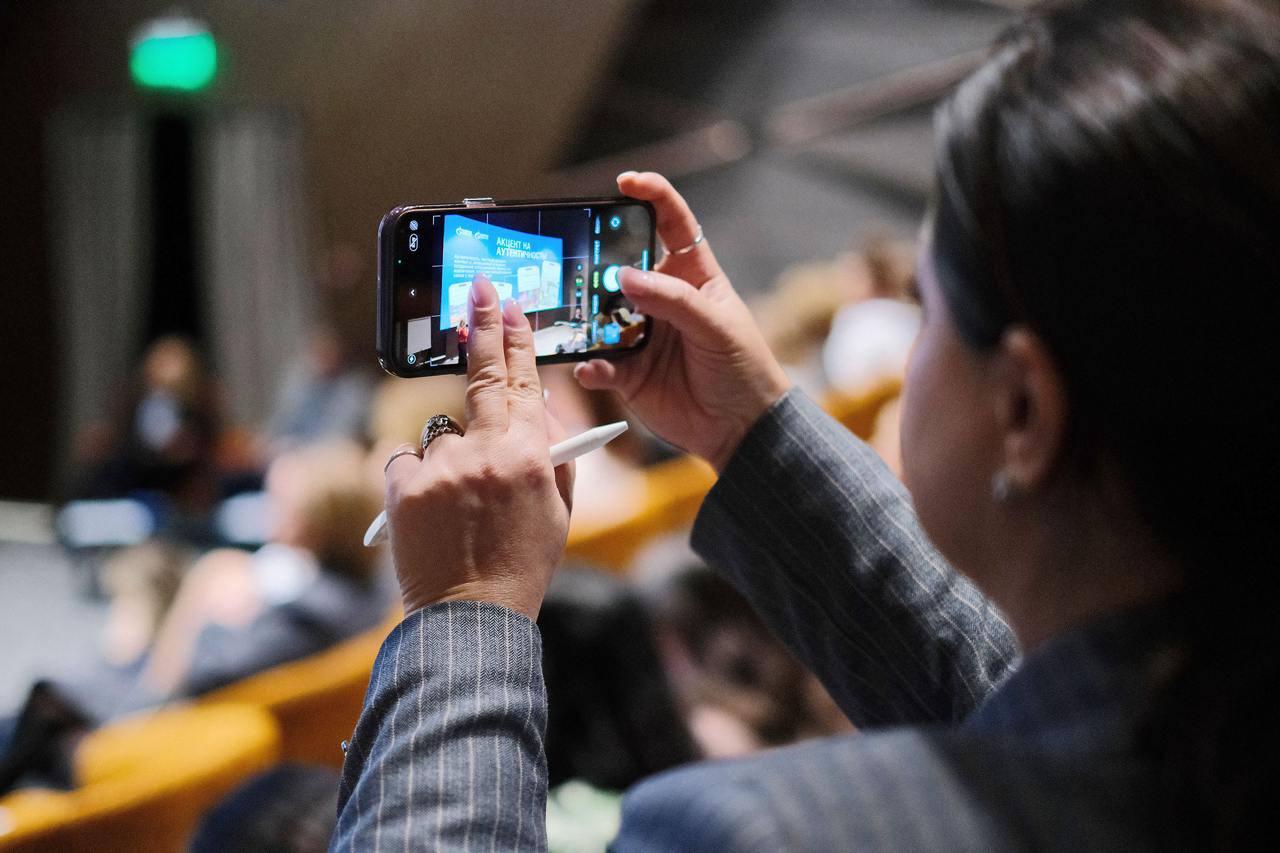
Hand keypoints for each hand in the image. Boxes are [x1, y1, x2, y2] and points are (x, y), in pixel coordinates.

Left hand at [385, 275, 573, 619]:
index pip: (525, 382)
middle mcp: (484, 452)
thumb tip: (540, 406)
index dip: (517, 338)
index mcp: (529, 458)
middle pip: (481, 377)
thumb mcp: (559, 511)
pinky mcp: (403, 486)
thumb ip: (553, 455)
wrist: (469, 617)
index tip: (509, 305)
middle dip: (481, 328)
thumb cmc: (521, 564)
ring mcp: (440, 466)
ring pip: (442, 431)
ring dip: (450, 451)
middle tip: (478, 290)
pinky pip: (407, 458)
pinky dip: (417, 474)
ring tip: (459, 501)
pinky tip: (431, 507)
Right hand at [574, 172, 790, 470]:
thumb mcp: (717, 326)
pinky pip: (597, 361)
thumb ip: (673, 300)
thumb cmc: (743, 368)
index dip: (650, 196)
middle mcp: (660, 299)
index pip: (671, 223)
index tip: (626, 183)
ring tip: (581, 319)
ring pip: (600, 314)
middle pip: (621, 265)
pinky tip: (591, 367)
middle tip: (583, 261)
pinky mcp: (626, 372)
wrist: (741, 428)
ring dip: (587, 315)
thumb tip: (625, 276)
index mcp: (691, 276)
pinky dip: (589, 364)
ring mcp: (640, 334)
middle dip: (599, 259)